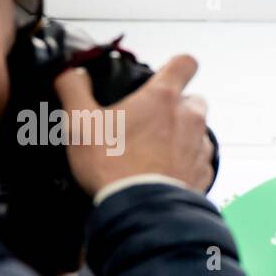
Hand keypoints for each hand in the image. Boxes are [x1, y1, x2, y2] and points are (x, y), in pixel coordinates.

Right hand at [55, 54, 214, 197]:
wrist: (142, 212)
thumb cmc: (113, 165)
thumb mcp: (80, 122)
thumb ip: (74, 89)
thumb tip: (72, 73)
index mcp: (163, 98)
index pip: (185, 63)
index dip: (177, 66)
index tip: (165, 75)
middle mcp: (189, 119)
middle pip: (193, 100)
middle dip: (176, 106)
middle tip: (149, 121)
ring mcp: (200, 148)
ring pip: (198, 131)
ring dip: (182, 136)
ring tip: (154, 151)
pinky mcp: (204, 174)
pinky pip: (199, 162)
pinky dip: (185, 164)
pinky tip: (163, 173)